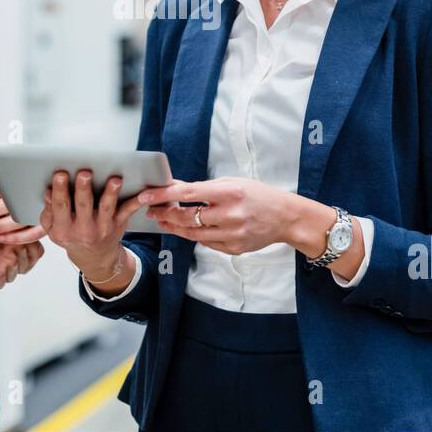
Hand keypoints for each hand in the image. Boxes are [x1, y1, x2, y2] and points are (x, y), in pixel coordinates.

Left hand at [0, 184, 45, 246]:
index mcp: (22, 182)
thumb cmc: (20, 194)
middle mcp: (33, 196)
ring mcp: (40, 211)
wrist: (48, 202)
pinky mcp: (45, 225)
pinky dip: (13, 238)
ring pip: (18, 221)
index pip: (4, 188)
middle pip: (9, 204)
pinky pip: (30, 235)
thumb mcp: (6, 188)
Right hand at [0, 202, 42, 289]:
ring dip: (1, 272)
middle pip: (24, 266)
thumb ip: (20, 237)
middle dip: (13, 264)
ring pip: (11, 276)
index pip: (37, 253)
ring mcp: (10, 261)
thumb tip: (31, 254)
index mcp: (24, 234)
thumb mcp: (4, 226)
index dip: (27, 256)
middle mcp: (20, 247)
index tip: (15, 255)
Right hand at [39, 170, 159, 275]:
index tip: (61, 174)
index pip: (60, 207)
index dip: (60, 190)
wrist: (95, 257)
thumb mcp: (54, 228)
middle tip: (85, 173)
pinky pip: (127, 211)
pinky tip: (142, 194)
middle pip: (83, 205)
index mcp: (63, 228)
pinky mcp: (118, 224)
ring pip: (106, 208)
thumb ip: (49, 211)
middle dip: (83, 189)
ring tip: (114, 180)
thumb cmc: (72, 236)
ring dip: (111, 193)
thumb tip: (48, 192)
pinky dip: (136, 203)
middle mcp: (83, 229)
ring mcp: (102, 227)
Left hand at [141, 177, 292, 254]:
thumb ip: (202, 187)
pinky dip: (194, 235)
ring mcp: (233, 235)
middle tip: (151, 210)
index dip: (164, 196)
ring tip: (163, 220)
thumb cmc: (257, 195)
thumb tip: (174, 187)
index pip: (188, 194)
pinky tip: (186, 228)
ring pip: (193, 234)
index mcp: (230, 192)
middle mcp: (231, 215)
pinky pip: (206, 243)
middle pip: (187, 218)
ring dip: (174, 227)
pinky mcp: (234, 249)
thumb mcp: (231, 183)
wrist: (284, 217)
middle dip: (165, 214)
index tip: (147, 196)